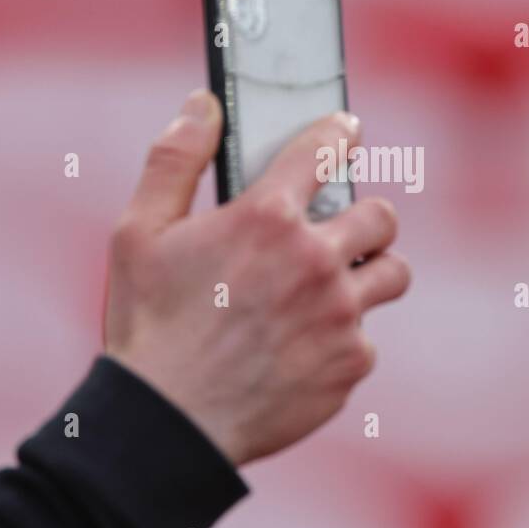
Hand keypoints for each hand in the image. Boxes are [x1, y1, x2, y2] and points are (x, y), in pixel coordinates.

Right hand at [103, 90, 411, 466]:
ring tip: (329, 288)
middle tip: (332, 231)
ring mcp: (340, 315)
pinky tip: (297, 349)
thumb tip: (204, 105)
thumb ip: (173, 159)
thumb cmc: (145, 325)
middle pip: (380, 214)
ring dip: (367, 272)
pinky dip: (339, 340)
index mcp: (265, 217)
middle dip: (360, 215)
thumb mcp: (136, 233)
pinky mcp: (349, 365)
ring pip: (392, 274)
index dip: (338, 134)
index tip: (343, 134)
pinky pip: (365, 339)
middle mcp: (315, 259)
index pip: (326, 148)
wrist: (166, 422)